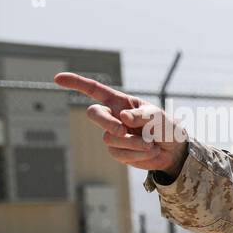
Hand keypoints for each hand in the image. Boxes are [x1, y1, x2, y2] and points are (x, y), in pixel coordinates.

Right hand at [53, 72, 187, 174]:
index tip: (57, 79)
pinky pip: (119, 153)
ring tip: (151, 145)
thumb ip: (143, 115)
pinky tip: (150, 152)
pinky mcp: (118, 152)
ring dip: (133, 143)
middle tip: (122, 131)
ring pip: (110, 138)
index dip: (76, 83)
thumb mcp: (159, 117)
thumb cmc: (166, 127)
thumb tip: (123, 117)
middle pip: (94, 114)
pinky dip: (136, 154)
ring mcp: (114, 135)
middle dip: (106, 122)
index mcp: (121, 103)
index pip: (95, 90)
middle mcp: (114, 117)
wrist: (175, 150)